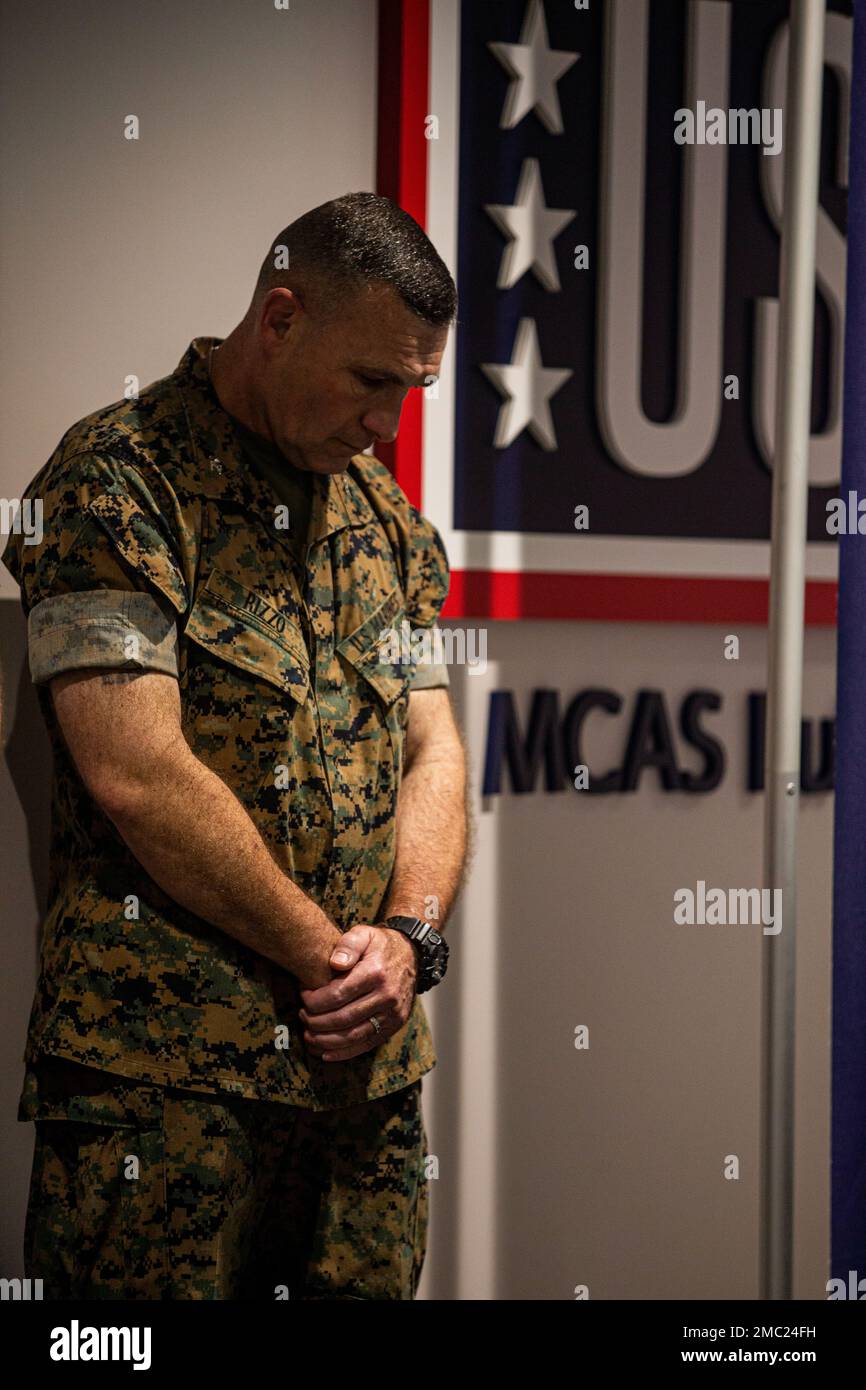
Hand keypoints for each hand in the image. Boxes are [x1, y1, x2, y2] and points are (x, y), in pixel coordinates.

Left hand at [298, 924, 417, 1061]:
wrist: (411, 955)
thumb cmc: (380, 945)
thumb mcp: (364, 934)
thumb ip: (347, 945)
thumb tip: (334, 964)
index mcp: (375, 973)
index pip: (337, 994)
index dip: (315, 1000)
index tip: (303, 996)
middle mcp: (386, 996)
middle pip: (343, 1018)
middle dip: (316, 1021)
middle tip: (302, 1016)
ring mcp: (392, 1014)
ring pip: (353, 1035)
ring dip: (326, 1040)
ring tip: (308, 1035)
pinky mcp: (394, 1026)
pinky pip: (367, 1044)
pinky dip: (344, 1052)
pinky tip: (325, 1053)